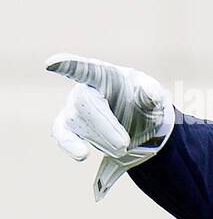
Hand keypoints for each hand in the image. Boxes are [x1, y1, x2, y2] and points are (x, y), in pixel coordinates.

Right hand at [46, 53, 175, 199]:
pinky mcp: (68, 125)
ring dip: (102, 140)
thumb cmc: (144, 103)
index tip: (51, 64)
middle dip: (105, 127)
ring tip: (123, 146)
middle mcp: (84, 88)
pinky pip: (61, 134)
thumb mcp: (154, 97)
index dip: (68, 65)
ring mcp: (74, 107)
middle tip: (125, 145)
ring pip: (78, 123)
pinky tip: (82, 155)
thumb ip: (152, 95)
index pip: (85, 68)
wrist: (140, 123)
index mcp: (104, 75)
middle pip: (84, 104)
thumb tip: (151, 93)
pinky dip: (70, 144)